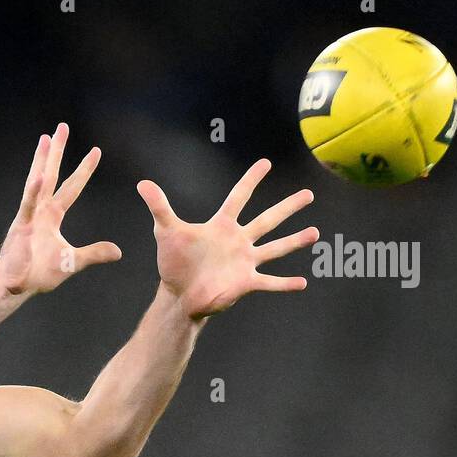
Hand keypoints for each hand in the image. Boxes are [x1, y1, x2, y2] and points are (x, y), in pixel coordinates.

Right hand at [0, 123, 122, 296]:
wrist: (16, 286)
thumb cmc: (38, 273)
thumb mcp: (73, 262)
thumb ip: (94, 253)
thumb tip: (118, 251)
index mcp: (52, 217)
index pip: (71, 187)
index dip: (83, 170)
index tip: (96, 151)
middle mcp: (40, 210)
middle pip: (51, 175)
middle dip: (56, 151)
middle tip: (61, 127)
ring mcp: (29, 216)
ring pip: (37, 182)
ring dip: (42, 160)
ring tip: (46, 138)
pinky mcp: (21, 226)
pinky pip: (27, 206)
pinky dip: (33, 192)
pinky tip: (38, 177)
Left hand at [137, 159, 316, 320]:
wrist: (179, 294)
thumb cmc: (175, 262)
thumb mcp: (166, 232)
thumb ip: (159, 207)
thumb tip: (142, 183)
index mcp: (221, 226)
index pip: (238, 198)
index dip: (250, 180)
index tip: (265, 162)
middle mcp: (238, 241)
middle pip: (267, 220)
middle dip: (287, 207)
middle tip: (308, 194)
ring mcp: (244, 261)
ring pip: (275, 248)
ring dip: (294, 241)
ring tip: (315, 233)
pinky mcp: (245, 282)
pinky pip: (269, 282)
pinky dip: (285, 284)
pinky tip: (303, 283)